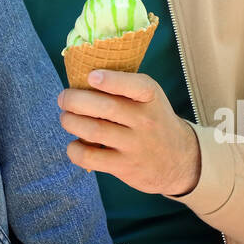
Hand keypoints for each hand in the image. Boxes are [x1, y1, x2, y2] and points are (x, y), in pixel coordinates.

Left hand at [57, 70, 200, 196]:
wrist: (179, 160)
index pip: (134, 86)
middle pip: (105, 108)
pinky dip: (74, 149)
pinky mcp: (124, 167)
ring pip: (93, 130)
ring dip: (70, 121)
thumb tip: (79, 79)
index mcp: (150, 97)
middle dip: (74, 100)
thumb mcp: (150, 99)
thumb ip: (123, 88)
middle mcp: (145, 121)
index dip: (110, 81)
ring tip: (66, 118)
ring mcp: (135, 145)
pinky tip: (75, 143)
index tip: (91, 76)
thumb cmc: (154, 120)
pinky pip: (90, 157)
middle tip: (63, 98)